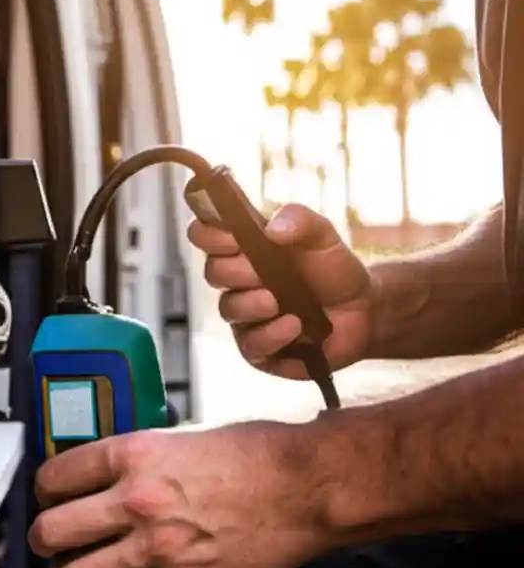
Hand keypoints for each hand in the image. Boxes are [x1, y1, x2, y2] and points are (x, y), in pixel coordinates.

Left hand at [28, 424, 331, 567]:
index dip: (43, 490)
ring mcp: (158, 548)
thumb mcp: (183, 436)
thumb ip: (143, 459)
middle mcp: (136, 501)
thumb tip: (115, 474)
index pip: (56, 476)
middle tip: (51, 541)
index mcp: (133, 456)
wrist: (308, 486)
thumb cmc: (259, 455)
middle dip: (44, 539)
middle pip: (52, 530)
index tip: (48, 496)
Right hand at [187, 203, 372, 379]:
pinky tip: (294, 327)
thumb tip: (270, 229)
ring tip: (277, 302)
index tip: (232, 237)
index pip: (204, 236)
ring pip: (228, 309)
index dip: (207, 234)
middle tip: (261, 271)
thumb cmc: (333, 269)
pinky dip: (270, 336)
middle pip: (212, 273)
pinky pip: (250, 346)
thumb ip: (298, 219)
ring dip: (251, 304)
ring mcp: (245, 317)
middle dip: (234, 271)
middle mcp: (236, 282)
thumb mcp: (322, 234)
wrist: (363, 310)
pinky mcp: (259, 349)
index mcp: (242, 248)